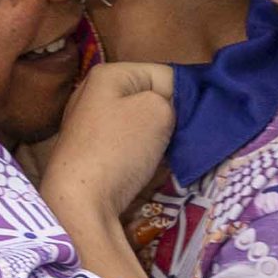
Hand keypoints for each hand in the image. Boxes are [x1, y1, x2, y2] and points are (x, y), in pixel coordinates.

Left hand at [39, 63, 174, 223]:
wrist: (80, 203)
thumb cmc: (119, 148)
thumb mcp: (159, 110)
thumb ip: (174, 99)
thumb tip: (173, 109)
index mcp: (108, 74)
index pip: (165, 74)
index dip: (186, 96)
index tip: (196, 120)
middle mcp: (93, 94)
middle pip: (150, 98)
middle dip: (171, 116)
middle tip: (185, 136)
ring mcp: (90, 125)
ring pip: (141, 123)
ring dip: (159, 138)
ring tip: (169, 153)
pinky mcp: (92, 153)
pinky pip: (128, 143)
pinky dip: (143, 153)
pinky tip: (149, 166)